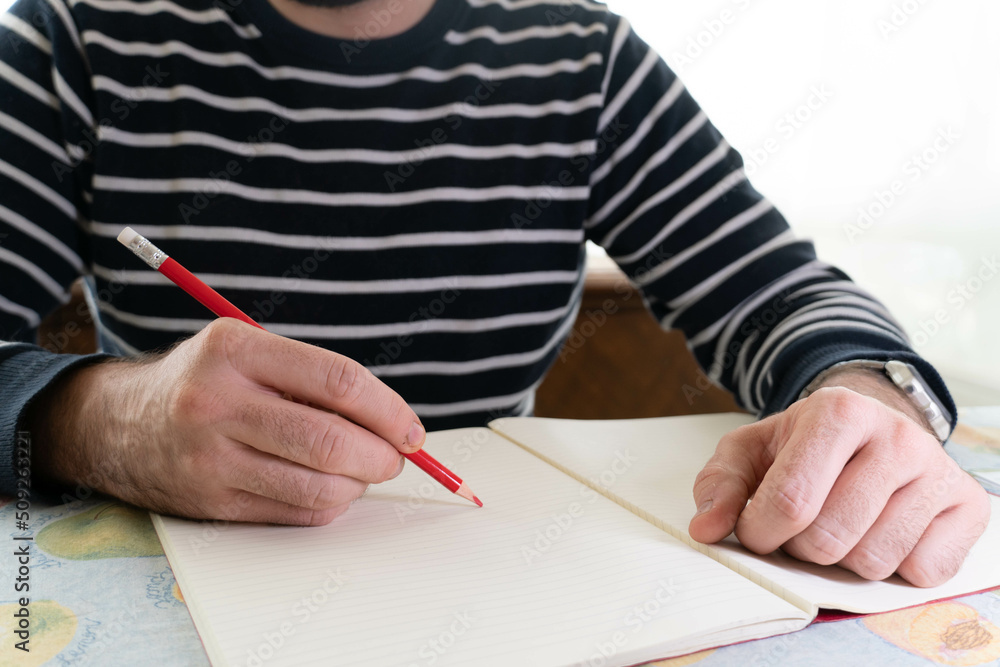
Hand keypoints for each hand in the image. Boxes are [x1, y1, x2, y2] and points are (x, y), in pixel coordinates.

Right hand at [28, 319, 424, 524]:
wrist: (117, 424)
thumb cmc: (206, 381)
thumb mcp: (248, 351)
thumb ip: (312, 376)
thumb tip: (392, 421)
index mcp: (235, 349)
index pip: (338, 381)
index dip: (389, 410)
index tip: (410, 429)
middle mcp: (217, 402)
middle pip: (331, 440)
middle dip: (382, 455)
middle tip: (395, 457)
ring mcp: (210, 457)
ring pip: (318, 486)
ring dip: (358, 485)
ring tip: (360, 471)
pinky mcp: (210, 502)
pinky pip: (295, 513)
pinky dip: (328, 504)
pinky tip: (327, 487)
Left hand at [688, 385, 990, 586]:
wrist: (873, 428)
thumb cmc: (806, 446)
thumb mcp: (751, 450)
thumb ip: (720, 485)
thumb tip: (706, 529)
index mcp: (838, 412)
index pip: (790, 500)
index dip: (761, 530)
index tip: (756, 528)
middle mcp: (896, 436)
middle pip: (829, 538)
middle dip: (799, 546)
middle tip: (800, 525)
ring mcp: (938, 471)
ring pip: (872, 560)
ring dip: (843, 558)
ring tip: (840, 524)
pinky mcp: (968, 508)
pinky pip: (921, 572)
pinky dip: (892, 567)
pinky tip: (881, 532)